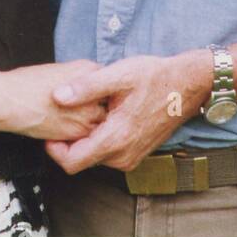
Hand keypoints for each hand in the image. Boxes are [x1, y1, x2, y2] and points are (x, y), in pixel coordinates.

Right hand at [0, 61, 108, 140]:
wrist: (10, 100)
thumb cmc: (27, 83)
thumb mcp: (59, 69)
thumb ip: (78, 78)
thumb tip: (87, 89)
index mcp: (87, 69)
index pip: (108, 81)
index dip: (102, 90)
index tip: (95, 96)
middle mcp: (93, 89)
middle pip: (110, 102)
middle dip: (103, 107)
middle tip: (90, 112)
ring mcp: (88, 111)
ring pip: (104, 121)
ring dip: (97, 123)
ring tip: (80, 123)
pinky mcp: (79, 131)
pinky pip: (92, 136)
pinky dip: (86, 136)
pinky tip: (72, 130)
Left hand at [44, 50, 213, 173]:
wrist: (187, 85)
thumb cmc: (155, 77)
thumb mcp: (118, 75)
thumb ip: (86, 87)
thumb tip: (57, 96)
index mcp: (116, 139)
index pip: (72, 162)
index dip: (54, 149)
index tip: (48, 131)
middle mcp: (123, 155)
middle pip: (81, 160)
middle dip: (68, 142)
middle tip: (63, 117)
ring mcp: (132, 157)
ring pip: (94, 157)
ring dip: (85, 139)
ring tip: (82, 114)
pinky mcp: (136, 153)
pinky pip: (108, 154)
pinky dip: (99, 139)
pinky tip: (100, 117)